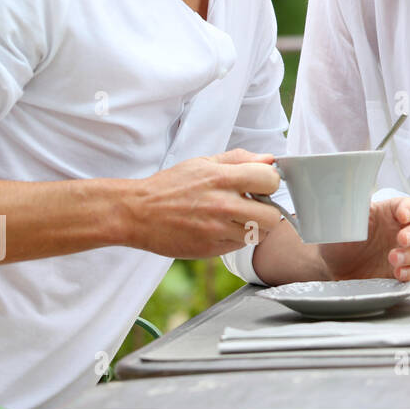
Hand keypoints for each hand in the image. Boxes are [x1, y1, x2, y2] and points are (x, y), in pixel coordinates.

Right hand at [127, 149, 282, 257]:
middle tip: (253, 205)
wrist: (138, 213)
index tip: (261, 184)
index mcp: (223, 178)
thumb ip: (239, 159)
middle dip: (267, 209)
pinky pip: (240, 246)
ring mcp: (217, 230)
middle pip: (272, 215)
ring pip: (259, 234)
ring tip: (238, 217)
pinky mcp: (211, 249)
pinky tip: (223, 228)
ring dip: (254, 226)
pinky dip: (237, 238)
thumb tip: (269, 159)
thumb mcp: (203, 163)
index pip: (271, 180)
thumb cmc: (170, 186)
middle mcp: (223, 205)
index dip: (269, 182)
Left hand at [319, 197, 409, 281]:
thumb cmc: (340, 240)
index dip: (409, 209)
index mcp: (389, 213)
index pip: (409, 205)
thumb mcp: (343, 221)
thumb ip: (352, 208)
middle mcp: (401, 231)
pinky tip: (399, 273)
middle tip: (402, 239)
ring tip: (393, 259)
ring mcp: (405, 252)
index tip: (402, 215)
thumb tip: (349, 195)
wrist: (334, 268)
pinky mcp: (404, 271)